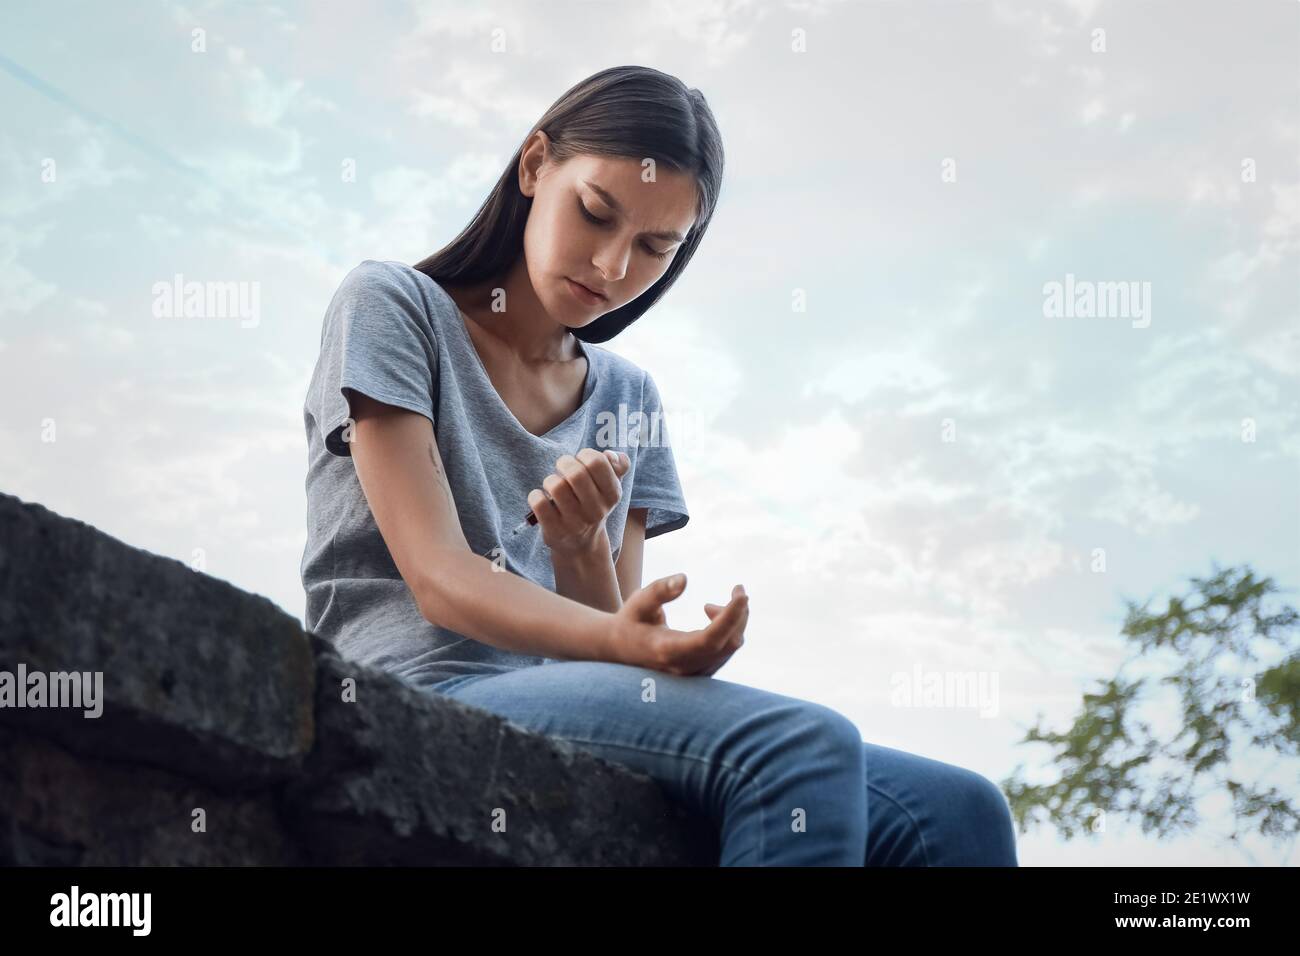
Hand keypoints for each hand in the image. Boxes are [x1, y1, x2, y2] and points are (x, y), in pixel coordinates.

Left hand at [529, 448, 630, 555]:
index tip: (581, 462)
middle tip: (562, 469)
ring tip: (553, 487)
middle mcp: (596, 510)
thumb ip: (618, 465)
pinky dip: (535, 495)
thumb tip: (610, 455)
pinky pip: (539, 502)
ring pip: (556, 486)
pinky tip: (541, 498)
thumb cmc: (593, 505)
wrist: (582, 544)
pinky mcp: (555, 531)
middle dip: (564, 463)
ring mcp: (575, 523)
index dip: (585, 455)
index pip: (597, 462)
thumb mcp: (610, 487)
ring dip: (549, 480)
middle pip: (575, 473)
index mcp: (612, 495)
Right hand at [607, 572, 748, 676]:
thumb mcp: (638, 602)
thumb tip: (684, 579)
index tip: (742, 593)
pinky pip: (726, 652)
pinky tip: (712, 616)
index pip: (709, 639)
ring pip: (730, 648)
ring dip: (733, 621)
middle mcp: (684, 667)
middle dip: (738, 614)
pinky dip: (728, 630)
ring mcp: (694, 674)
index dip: (730, 617)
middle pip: (728, 643)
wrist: (619, 650)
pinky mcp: (701, 672)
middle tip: (736, 589)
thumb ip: (659, 590)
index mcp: (668, 650)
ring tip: (709, 606)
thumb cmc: (630, 622)